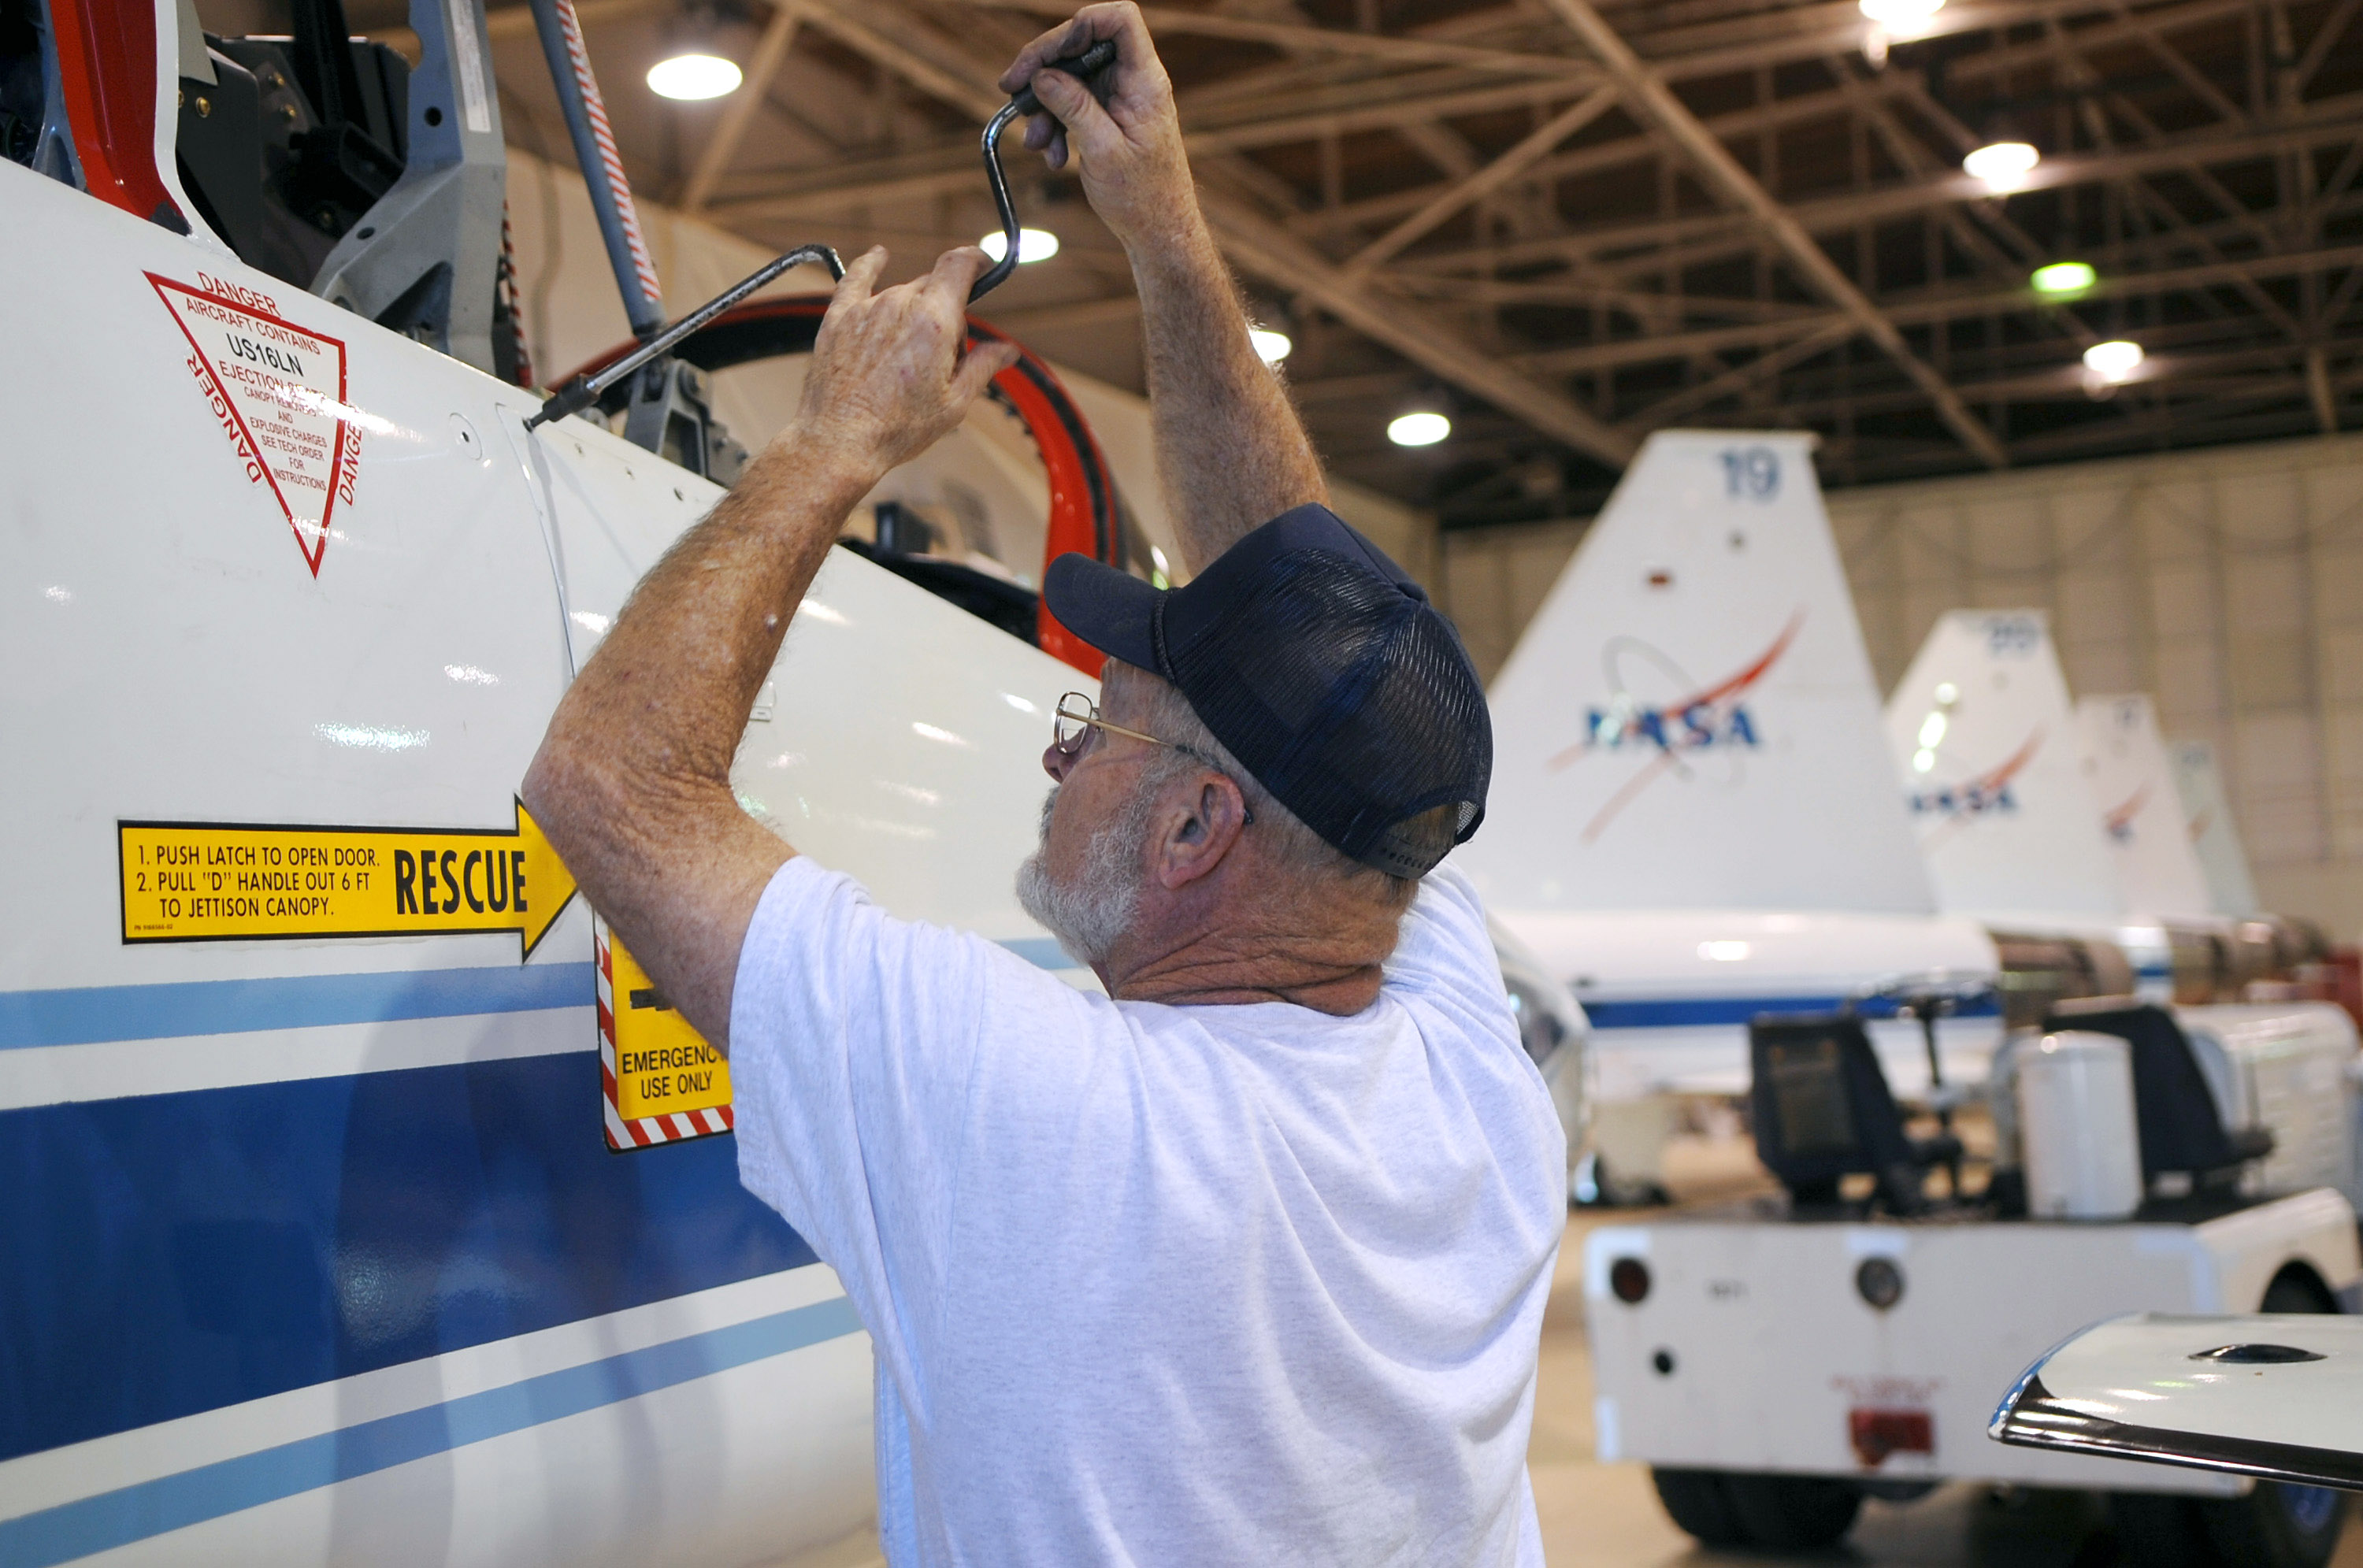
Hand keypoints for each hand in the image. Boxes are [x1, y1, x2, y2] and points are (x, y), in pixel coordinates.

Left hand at [790, 246, 1020, 482]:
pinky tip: (878, 256)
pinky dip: (870, 265)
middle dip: (946, 312)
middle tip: (942, 356)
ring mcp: (866, 309)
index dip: (976, 260)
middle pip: (933, 287)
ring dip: (913, 311)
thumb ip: (982, 367)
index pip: (959, 266)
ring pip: (901, 292)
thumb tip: (1008, 351)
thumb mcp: (953, 403)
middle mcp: (899, 305)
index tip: (984, 266)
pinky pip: (857, 279)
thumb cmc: (896, 429)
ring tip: (907, 357)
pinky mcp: (839, 318)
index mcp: (933, 323)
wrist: (840, 442)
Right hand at [999, 3, 1195, 252]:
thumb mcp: (1103, 152)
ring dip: (1044, 105)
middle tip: (1012, 89)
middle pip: (1082, 43)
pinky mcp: (1106, 114)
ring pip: (1070, 75)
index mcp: (1144, 81)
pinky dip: (1054, 124)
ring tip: (1037, 142)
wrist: (1157, 230)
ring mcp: (1118, 96)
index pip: (1119, 21)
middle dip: (1044, 67)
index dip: (1082, 24)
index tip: (1049, 57)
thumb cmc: (1143, 197)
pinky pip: (1070, 101)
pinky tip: (1052, 154)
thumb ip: (1075, 108)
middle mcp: (1132, 80)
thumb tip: (1042, 75)